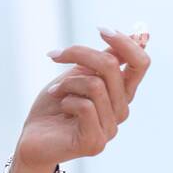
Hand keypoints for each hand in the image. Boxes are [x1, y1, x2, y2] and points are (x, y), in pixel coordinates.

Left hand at [10, 27, 150, 172]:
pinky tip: (60, 108)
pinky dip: (66, 100)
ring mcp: (110, 129)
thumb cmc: (54, 107)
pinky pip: (85, 106)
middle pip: (112, 68)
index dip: (125, 43)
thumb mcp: (78, 75)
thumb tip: (138, 34)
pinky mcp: (94, 142)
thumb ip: (105, 60)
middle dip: (80, 54)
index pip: (140, 63)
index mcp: (121, 93)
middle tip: (56, 54)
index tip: (101, 30)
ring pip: (95, 86)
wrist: (32, 140)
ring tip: (55, 91)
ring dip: (67, 83)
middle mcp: (120, 111)